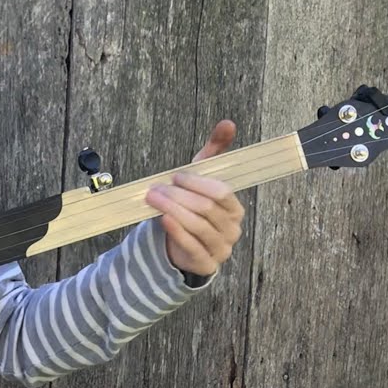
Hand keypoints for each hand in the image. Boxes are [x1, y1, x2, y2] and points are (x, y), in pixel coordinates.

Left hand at [144, 119, 245, 277]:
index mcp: (234, 209)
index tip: (175, 176)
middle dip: (179, 196)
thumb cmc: (190, 210)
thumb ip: (213, 152)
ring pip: (198, 226)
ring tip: (153, 199)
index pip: (222, 192)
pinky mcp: (205, 264)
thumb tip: (228, 123)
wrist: (178, 249)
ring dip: (173, 210)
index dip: (198, 183)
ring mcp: (221, 249)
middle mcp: (232, 230)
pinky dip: (177, 231)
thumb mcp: (199, 181)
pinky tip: (163, 219)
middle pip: (207, 209)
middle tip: (156, 189)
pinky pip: (192, 246)